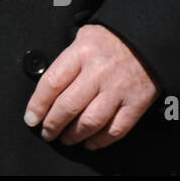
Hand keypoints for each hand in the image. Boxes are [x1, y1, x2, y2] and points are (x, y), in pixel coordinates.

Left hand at [24, 23, 157, 149]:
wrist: (148, 38)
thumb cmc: (110, 39)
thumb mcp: (82, 37)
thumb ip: (66, 60)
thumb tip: (46, 88)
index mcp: (81, 53)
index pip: (51, 83)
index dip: (38, 105)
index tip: (31, 118)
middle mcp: (98, 72)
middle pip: (68, 106)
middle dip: (52, 125)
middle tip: (46, 133)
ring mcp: (118, 89)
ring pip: (90, 121)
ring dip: (74, 136)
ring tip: (65, 139)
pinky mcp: (136, 103)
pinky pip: (116, 129)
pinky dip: (100, 141)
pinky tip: (89, 143)